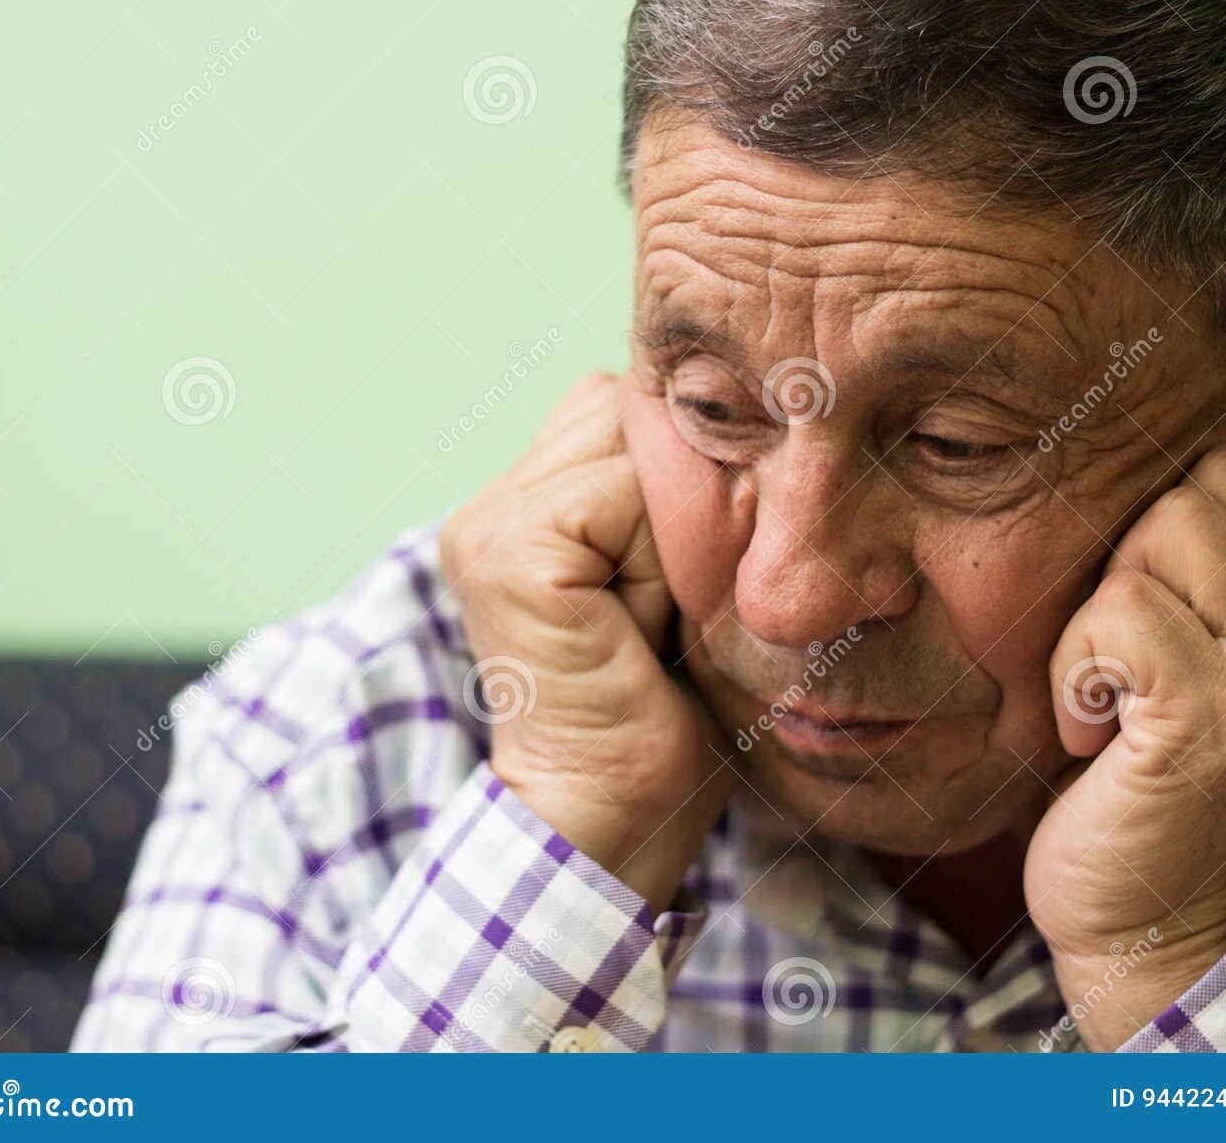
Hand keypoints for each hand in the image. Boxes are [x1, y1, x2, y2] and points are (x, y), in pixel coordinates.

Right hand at [441, 373, 733, 910]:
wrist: (617, 816)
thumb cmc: (671, 711)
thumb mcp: (680, 579)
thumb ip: (675, 494)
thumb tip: (735, 412)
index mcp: (527, 505)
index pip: (623, 410)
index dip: (681, 482)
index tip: (681, 583)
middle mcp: (493, 503)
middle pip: (626, 411)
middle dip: (675, 495)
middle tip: (661, 608)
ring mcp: (489, 523)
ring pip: (632, 445)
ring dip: (667, 528)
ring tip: (647, 617)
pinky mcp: (509, 551)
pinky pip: (624, 496)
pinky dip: (654, 562)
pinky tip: (633, 630)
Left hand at [1025, 437, 1225, 1048]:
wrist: (1149, 918)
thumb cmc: (1148, 768)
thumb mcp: (1211, 650)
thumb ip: (1225, 557)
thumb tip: (1202, 431)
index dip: (1191, 499)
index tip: (1157, 589)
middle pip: (1216, 479)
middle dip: (1137, 546)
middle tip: (1126, 646)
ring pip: (1167, 526)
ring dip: (1102, 603)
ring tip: (1111, 685)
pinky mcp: (1216, 718)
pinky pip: (1119, 610)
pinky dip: (1075, 665)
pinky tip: (1093, 730)